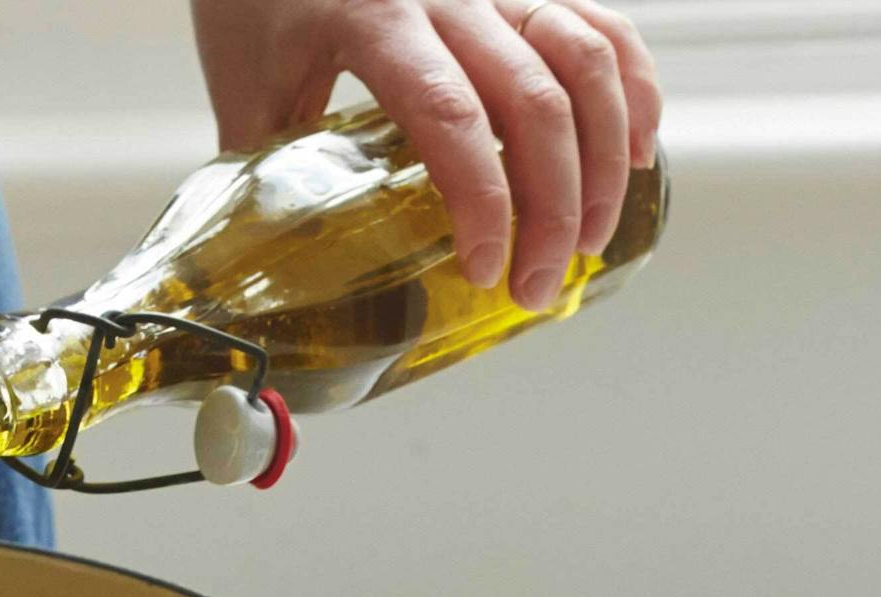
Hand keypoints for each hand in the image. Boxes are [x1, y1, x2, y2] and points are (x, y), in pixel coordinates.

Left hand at [191, 0, 661, 311]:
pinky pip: (599, 25)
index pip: (450, 115)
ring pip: (584, 60)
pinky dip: (633, 89)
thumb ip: (267, 174)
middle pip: (534, 100)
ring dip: (604, 159)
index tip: (485, 268)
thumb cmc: (255, 0)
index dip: (481, 200)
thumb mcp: (246, 88)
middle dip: (553, 206)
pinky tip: (634, 154)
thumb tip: (278, 269)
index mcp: (372, 20)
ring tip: (590, 238)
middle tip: (538, 284)